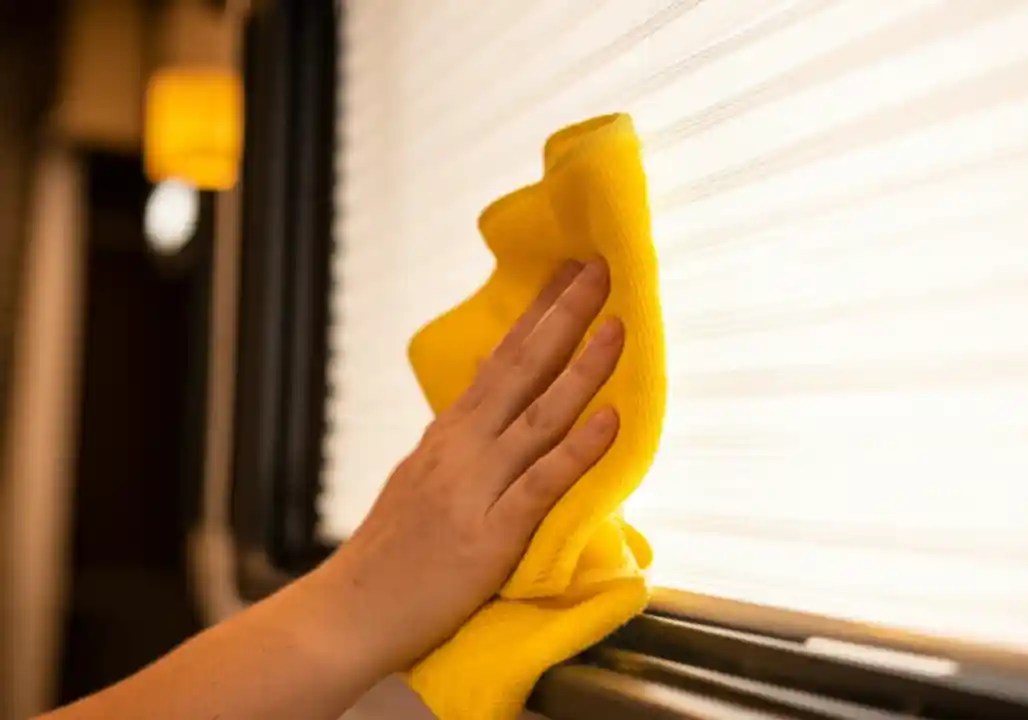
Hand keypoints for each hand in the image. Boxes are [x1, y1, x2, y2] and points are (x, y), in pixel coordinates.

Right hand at [312, 259, 622, 672]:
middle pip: (520, 369)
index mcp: (448, 435)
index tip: (567, 272)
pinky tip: (610, 420)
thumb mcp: (421, 478)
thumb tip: (487, 395)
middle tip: (599, 269)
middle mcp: (461, 449)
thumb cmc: (393, 555)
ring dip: (582, 369)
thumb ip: (459, 440)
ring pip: (538, 416)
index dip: (537, 313)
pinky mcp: (489, 534)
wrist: (348, 614)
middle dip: (563, 316)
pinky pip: (542, 483)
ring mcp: (474, 488)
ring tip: (619, 328)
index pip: (499, 359)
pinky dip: (578, 449)